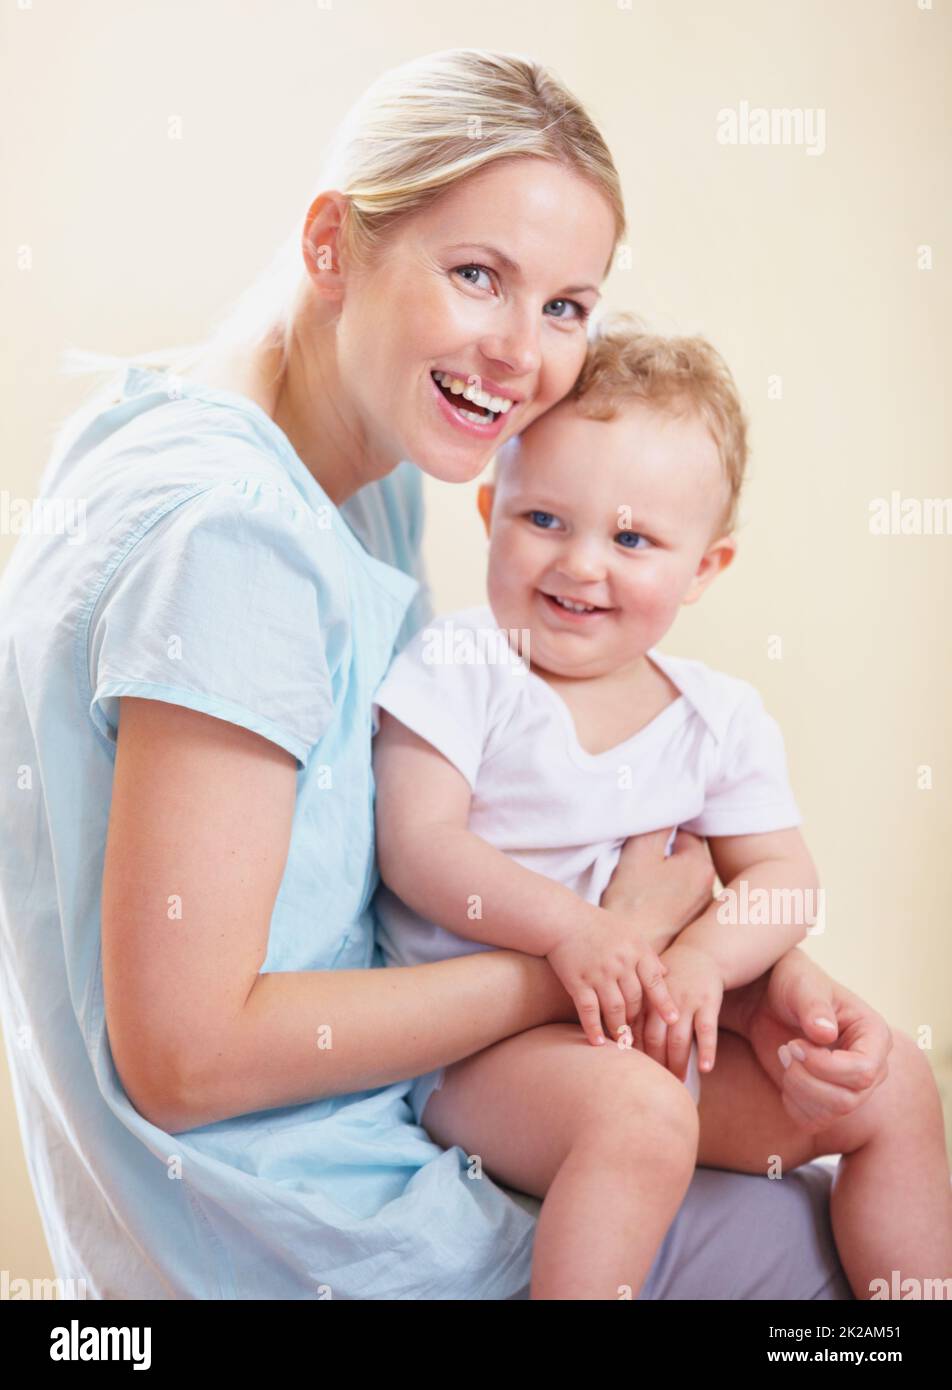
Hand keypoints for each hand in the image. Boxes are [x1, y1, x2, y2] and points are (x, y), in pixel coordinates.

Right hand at [546, 911, 680, 1047]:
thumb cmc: (597, 926)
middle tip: (640, 1037)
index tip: (673, 1020)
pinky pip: (588, 1010)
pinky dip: (593, 1028)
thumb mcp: (628, 933)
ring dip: (619, 1029)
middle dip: (637, 1020)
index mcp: (635, 950)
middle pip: (634, 1000)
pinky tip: (597, 1042)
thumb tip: (667, 973)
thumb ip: (647, 954)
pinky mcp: (577, 981)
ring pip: (614, 1009)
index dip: (664, 1003)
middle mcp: (620, 963)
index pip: (655, 981)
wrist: (562, 919)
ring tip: (623, 1043)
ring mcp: (598, 973)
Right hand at [600, 828, 715, 952]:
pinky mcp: (689, 928)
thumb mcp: (640, 851)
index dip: (662, 838)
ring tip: (643, 891)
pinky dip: (667, 900)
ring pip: (682, 881)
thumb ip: (660, 825)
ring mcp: (700, 911)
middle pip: (686, 858)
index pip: (685, 835)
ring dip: (666, 880)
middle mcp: (708, 889)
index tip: (646, 849)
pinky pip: (680, 902)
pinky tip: (648, 908)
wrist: (625, 948)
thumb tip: (670, 808)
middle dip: (666, 859)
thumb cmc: (631, 899)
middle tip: (641, 869)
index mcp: (700, 866)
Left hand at [630, 941, 723, 1079]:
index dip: (634, 1053)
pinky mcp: (708, 1003)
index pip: (635, 1030)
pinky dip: (706, 1050)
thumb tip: (616, 1038)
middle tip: (655, 1083)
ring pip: (679, 1038)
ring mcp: (687, 1002)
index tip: (632, 1072)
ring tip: (678, 1081)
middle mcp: (663, 1000)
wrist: (700, 954)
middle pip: (655, 1038)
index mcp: (646, 998)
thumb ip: (635, 1011)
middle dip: (655, 1063)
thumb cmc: (670, 979)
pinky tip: (705, 1068)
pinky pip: (707, 1030)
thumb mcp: (648, 988)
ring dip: (678, 1062)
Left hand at [730, 948, 891, 1132]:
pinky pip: (813, 1122)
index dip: (825, 1066)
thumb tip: (825, 1033)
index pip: (864, 1072)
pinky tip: (785, 1073)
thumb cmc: (791, 984)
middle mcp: (871, 1066)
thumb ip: (813, 1007)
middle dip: (806, 1078)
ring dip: (797, 1088)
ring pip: (832, 1113)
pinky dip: (792, 1102)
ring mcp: (852, 1087)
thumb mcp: (800, 986)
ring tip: (784, 1055)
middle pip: (848, 1099)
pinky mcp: (828, 1101)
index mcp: (874, 1035)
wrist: (768, 999)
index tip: (794, 1044)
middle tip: (786, 1048)